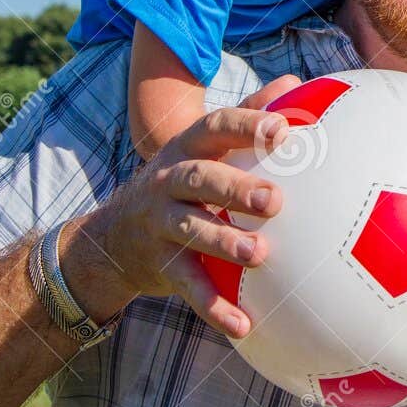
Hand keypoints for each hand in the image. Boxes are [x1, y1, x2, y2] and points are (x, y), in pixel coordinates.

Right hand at [58, 75, 303, 338]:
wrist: (110, 239)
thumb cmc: (180, 183)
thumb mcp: (203, 148)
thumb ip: (248, 116)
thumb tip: (296, 82)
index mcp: (187, 149)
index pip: (216, 128)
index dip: (246, 126)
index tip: (283, 129)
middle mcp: (169, 181)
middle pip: (199, 178)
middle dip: (235, 187)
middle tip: (275, 200)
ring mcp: (161, 224)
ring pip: (191, 230)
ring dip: (224, 242)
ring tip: (260, 254)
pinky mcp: (160, 265)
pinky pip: (188, 287)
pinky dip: (214, 308)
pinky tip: (244, 325)